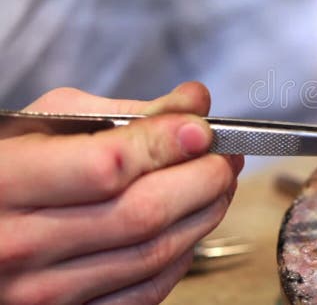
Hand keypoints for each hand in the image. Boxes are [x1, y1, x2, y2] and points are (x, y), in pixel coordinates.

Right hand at [0, 82, 243, 303]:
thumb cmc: (4, 173)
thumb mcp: (44, 126)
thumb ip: (121, 113)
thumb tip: (194, 103)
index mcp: (5, 183)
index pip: (108, 166)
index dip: (167, 144)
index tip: (201, 129)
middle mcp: (20, 245)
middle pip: (144, 214)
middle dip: (204, 178)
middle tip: (223, 156)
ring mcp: (43, 293)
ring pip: (155, 254)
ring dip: (204, 213)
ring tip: (216, 183)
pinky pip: (147, 290)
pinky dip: (181, 253)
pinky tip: (186, 224)